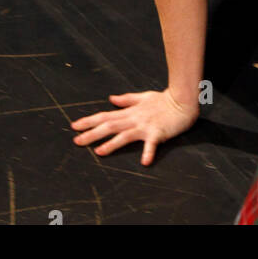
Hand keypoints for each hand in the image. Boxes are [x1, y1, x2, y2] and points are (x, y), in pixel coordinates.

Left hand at [72, 88, 199, 165]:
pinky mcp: (157, 133)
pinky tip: (144, 162)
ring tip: (99, 152)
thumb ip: (126, 99)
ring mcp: (145, 126)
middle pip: (110, 125)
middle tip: (77, 141)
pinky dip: (148, 152)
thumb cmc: (164, 100)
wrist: (182, 100)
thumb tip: (111, 99)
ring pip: (124, 135)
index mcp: (130, 112)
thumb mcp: (143, 97)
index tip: (74, 126)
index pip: (105, 116)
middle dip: (92, 133)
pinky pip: (152, 144)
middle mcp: (134, 118)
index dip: (89, 121)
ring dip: (112, 143)